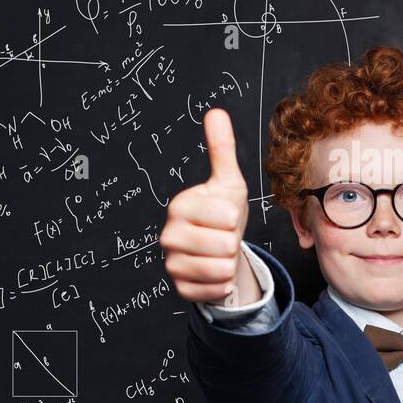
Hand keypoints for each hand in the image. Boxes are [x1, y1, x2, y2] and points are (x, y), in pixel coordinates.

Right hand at [160, 108, 250, 303]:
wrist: (219, 247)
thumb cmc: (222, 212)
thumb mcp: (228, 181)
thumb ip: (221, 148)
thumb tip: (216, 112)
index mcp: (180, 205)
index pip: (227, 216)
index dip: (234, 217)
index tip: (224, 215)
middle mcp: (168, 235)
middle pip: (224, 245)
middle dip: (233, 243)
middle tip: (223, 236)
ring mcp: (172, 263)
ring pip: (220, 270)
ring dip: (229, 264)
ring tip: (220, 253)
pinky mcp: (179, 289)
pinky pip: (214, 291)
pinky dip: (223, 285)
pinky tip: (216, 272)